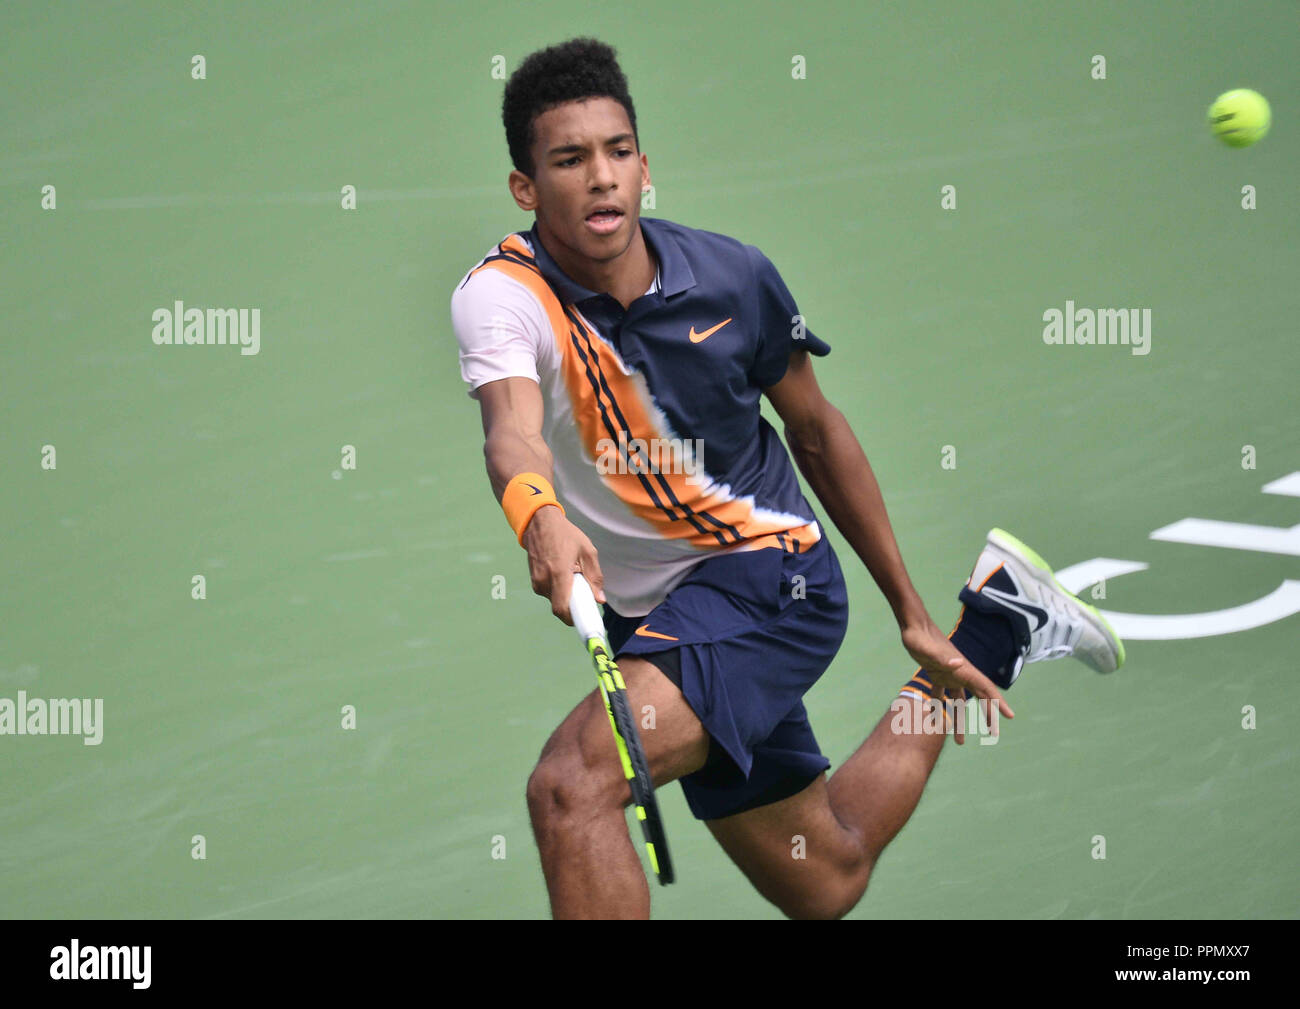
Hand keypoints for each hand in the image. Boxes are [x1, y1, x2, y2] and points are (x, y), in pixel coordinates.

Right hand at [521, 505, 605, 624]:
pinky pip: (548, 592)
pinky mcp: (533, 579)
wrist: (539, 522)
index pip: (561, 608)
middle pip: (559, 606)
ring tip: (572, 575)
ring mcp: (536, 581)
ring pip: (554, 599)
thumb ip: (595, 577)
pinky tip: (563, 573)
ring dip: (565, 595)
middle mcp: (544, 580)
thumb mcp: (587, 551)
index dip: (572, 619)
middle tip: (584, 593)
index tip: (584, 619)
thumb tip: (599, 600)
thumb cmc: (566, 535)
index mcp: (559, 573)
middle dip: (573, 605)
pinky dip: (558, 589)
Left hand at [900, 617, 1013, 743]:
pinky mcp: (935, 673)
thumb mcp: (928, 649)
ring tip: (960, 742)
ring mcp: (948, 674)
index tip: (1010, 716)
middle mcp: (959, 673)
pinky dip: (938, 707)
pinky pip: (940, 694)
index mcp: (963, 669)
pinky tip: (933, 719)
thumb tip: (959, 664)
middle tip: (993, 734)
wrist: (912, 625)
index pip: (986, 688)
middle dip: (987, 715)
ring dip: (959, 720)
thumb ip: (942, 658)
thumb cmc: (919, 637)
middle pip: (978, 696)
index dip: (999, 702)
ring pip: (958, 701)